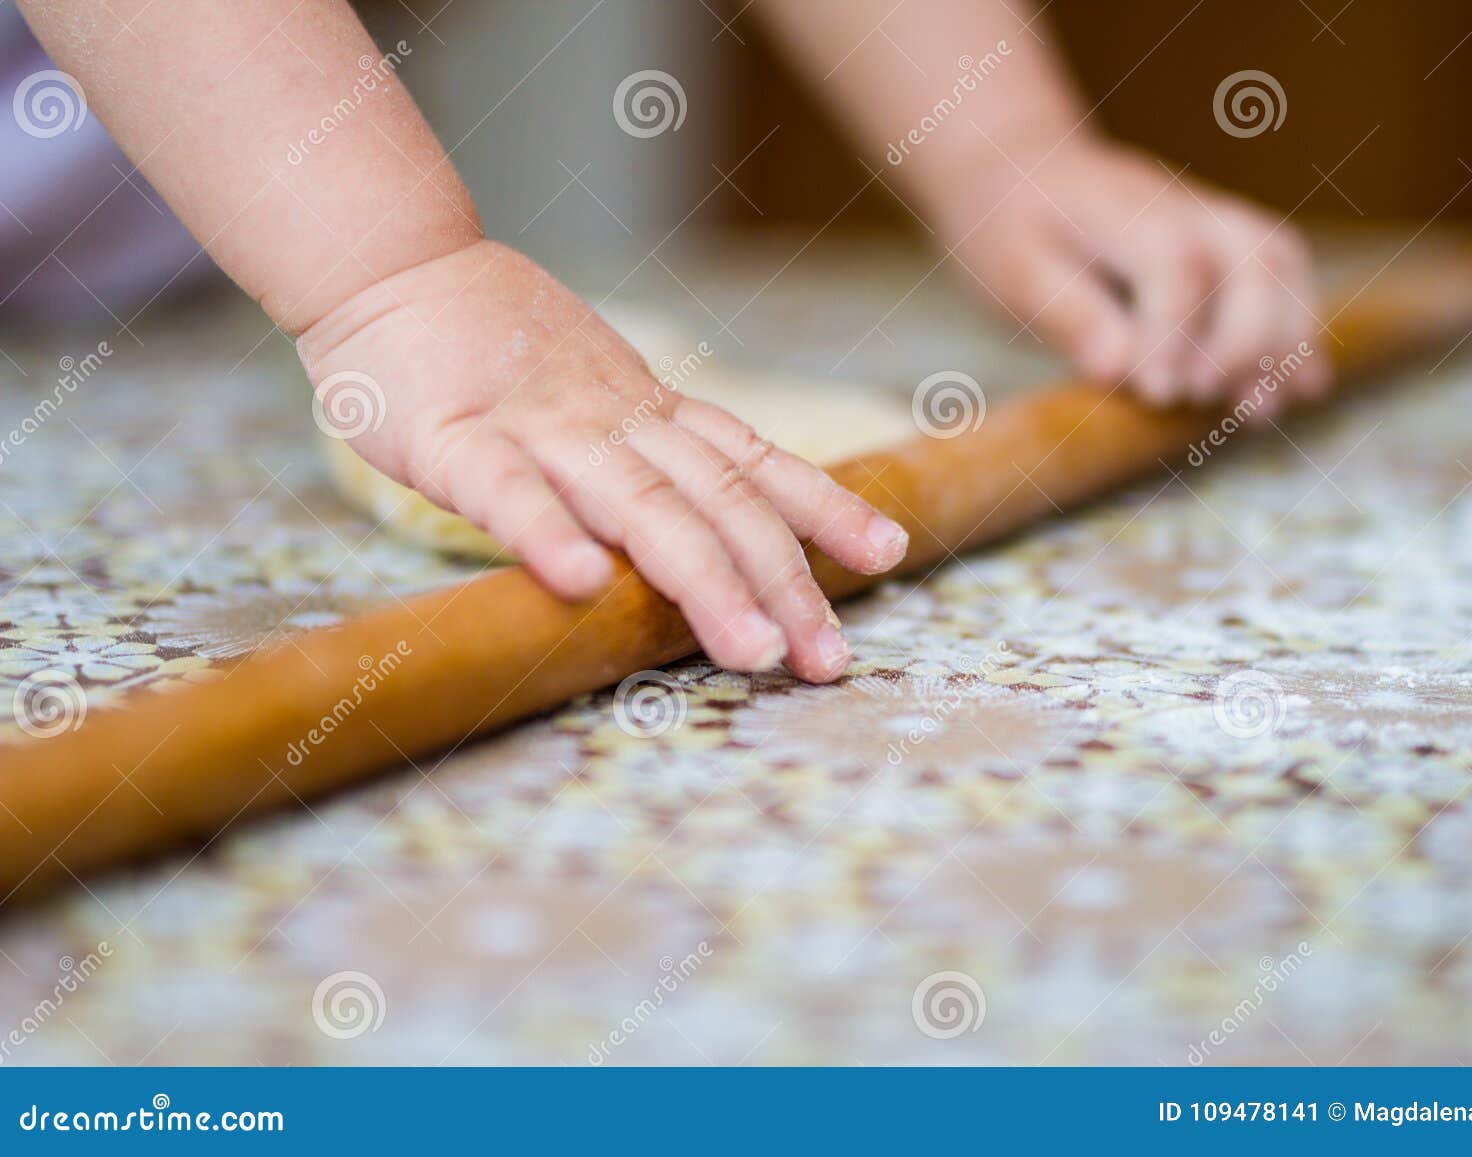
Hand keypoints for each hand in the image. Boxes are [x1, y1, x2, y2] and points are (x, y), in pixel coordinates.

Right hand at [295, 241, 908, 681]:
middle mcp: (615, 420)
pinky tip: (584, 585)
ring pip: (638, 504)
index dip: (824, 507)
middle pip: (719, 502)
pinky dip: (547, 533)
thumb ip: (648, 457)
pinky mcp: (453, 436)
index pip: (755, 464)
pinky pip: (506, 488)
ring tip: (751, 650)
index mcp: (648, 415)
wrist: (395, 262)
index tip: (889, 553)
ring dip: (703, 578)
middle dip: (783, 581)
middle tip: (827, 659)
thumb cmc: (493, 347)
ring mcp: (540, 427)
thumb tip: (715, 530)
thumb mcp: (596, 399)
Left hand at [932, 137, 1329, 412]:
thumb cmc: (1012, 226)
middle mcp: (1186, 207)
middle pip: (1254, 259)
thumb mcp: (1013, 270)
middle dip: (1242, 341)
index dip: (1175, 333)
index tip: (1160, 395)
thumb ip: (1067, 314)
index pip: (1174, 264)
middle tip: (1197, 399)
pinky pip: (1286, 277)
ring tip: (1259, 410)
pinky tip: (1298, 388)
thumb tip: (1118, 368)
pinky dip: (1298, 332)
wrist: (1026, 168)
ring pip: (1283, 266)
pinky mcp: (1231, 241)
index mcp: (1122, 210)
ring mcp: (1216, 218)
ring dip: (1285, 341)